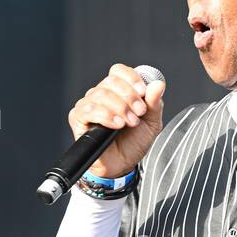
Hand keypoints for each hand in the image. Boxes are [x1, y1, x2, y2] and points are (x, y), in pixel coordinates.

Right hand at [67, 63, 166, 177]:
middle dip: (129, 96)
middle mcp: (102, 94)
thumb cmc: (134, 142)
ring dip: (120, 107)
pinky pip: (88, 109)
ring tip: (129, 122)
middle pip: (111, 81)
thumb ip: (155, 103)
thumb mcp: (152, 122)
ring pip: (100, 94)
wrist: (123, 164)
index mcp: (118, 90)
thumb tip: (158, 84)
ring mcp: (88, 105)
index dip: (131, 78)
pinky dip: (105, 115)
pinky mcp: (78, 118)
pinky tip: (117, 124)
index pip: (118, 71)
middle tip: (139, 113)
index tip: (143, 92)